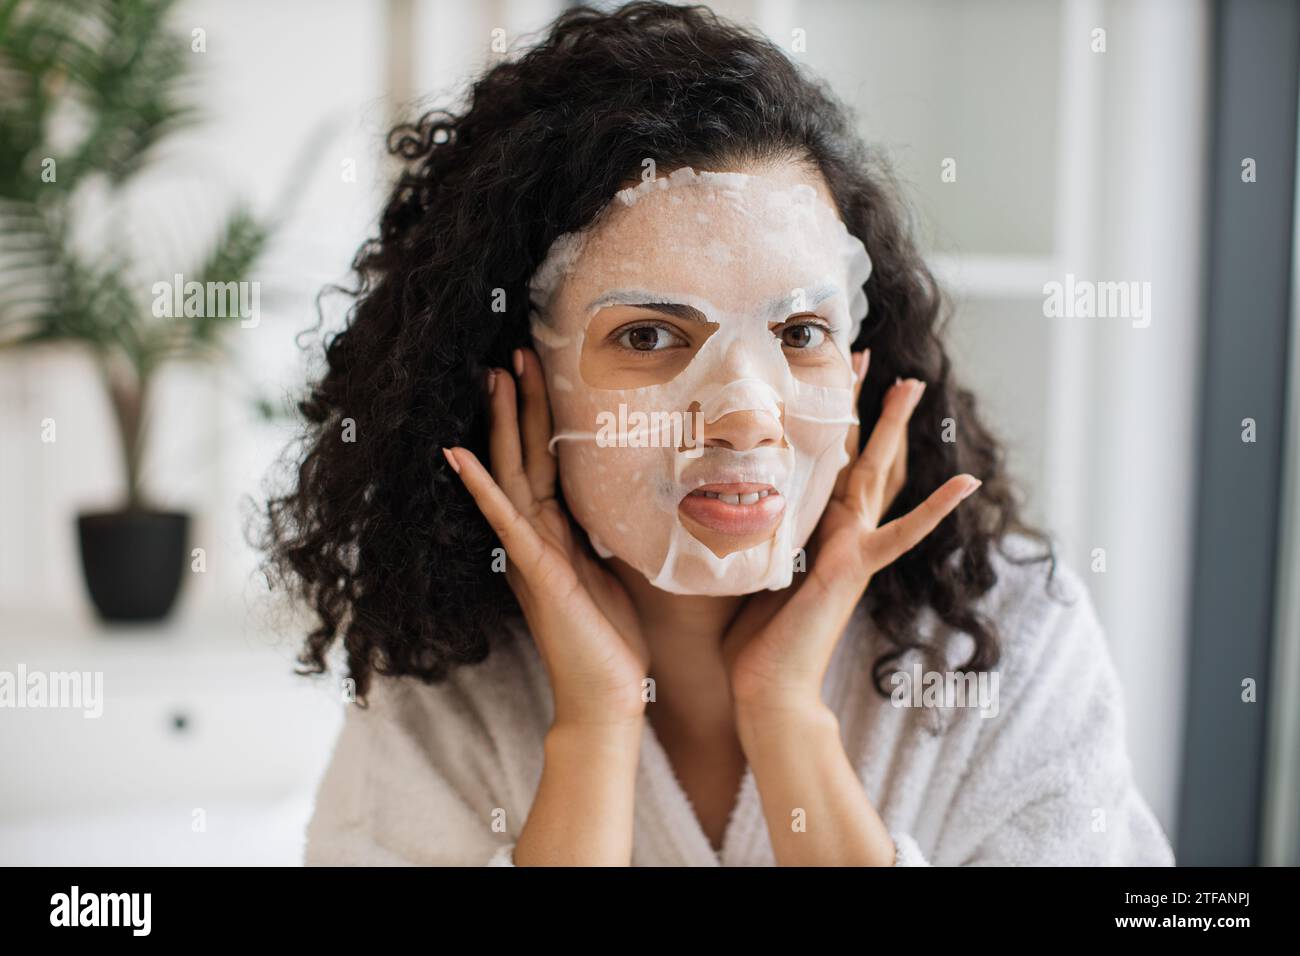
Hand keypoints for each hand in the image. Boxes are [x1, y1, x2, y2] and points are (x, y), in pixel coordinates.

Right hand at [443, 348, 648, 728]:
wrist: (607, 696)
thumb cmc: (614, 638)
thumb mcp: (616, 568)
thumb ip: (610, 530)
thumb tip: (632, 492)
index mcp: (557, 532)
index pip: (546, 460)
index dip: (542, 414)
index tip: (542, 367)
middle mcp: (537, 535)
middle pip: (524, 455)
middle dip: (519, 402)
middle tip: (514, 348)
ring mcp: (531, 552)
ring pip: (513, 474)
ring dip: (502, 424)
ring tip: (493, 375)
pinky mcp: (537, 573)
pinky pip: (507, 522)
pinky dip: (482, 487)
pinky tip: (460, 455)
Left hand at [722, 350, 980, 713]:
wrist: (767, 690)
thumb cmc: (752, 641)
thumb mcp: (742, 567)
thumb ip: (744, 531)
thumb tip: (705, 496)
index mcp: (814, 529)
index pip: (825, 463)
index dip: (827, 419)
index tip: (821, 376)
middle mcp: (838, 533)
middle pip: (856, 455)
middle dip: (863, 405)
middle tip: (871, 354)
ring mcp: (852, 548)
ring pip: (878, 476)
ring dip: (894, 430)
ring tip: (913, 385)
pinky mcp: (854, 568)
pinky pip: (900, 534)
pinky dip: (934, 510)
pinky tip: (968, 482)